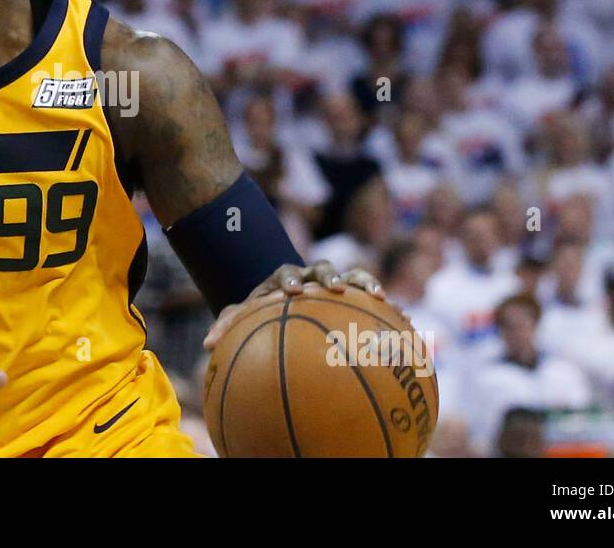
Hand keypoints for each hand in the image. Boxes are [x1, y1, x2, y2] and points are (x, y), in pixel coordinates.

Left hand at [202, 260, 383, 350]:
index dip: (291, 280)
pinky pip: (374, 301)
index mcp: (285, 278)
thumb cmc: (263, 311)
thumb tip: (206, 345)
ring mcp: (336, 284)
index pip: (287, 273)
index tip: (292, 290)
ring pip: (354, 277)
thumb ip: (226, 326)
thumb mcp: (243, 316)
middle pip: (324, 268)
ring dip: (366, 284)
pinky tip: (407, 323)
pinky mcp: (356, 296)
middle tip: (334, 288)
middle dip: (330, 276)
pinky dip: (389, 308)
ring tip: (382, 297)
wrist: (285, 299)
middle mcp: (313, 276)